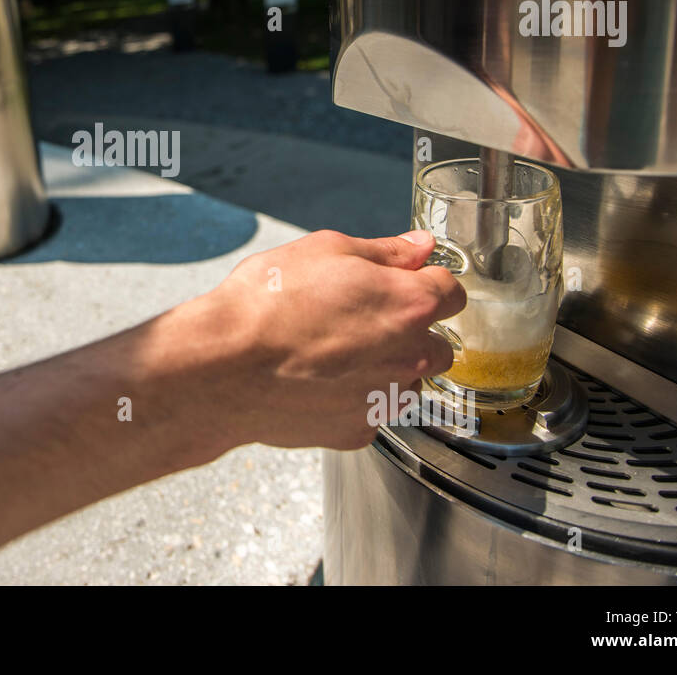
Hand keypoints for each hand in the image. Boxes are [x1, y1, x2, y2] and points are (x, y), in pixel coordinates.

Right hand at [168, 229, 465, 454]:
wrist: (223, 368)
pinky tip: (317, 381)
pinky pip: (371, 412)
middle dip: (411, 331)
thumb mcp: (326, 251)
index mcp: (410, 304)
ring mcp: (384, 399)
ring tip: (333, 353)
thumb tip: (420, 247)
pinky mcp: (357, 430)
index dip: (426, 282)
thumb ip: (385, 252)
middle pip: (438, 344)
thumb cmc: (266, 304)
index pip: (452, 291)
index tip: (404, 282)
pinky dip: (352, 399)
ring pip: (405, 381)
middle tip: (361, 319)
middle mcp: (409, 356)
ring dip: (384, 368)